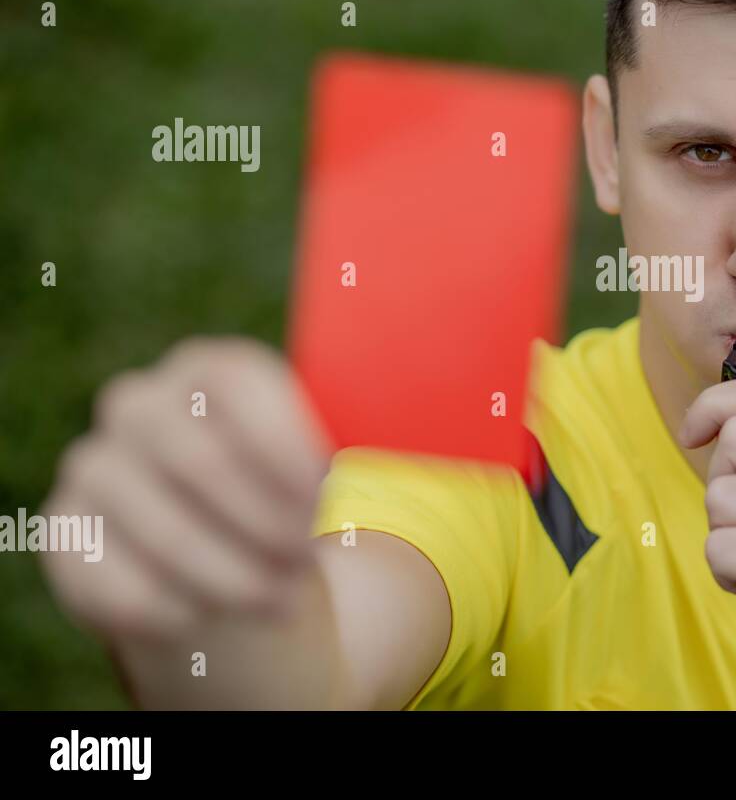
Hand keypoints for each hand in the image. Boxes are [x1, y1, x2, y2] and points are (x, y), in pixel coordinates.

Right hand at [41, 337, 333, 644]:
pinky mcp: (68, 533)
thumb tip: (415, 423)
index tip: (327, 494)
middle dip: (266, 521)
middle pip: (200, 459)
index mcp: (209, 368)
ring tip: (283, 598)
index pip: (238, 385)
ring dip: (234, 574)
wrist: (228, 554)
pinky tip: (212, 618)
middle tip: (307, 557)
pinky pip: (115, 580)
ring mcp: (94, 465)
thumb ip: (348, 439)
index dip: (286, 446)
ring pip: (161, 527)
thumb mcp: (321, 460)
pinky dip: (175, 608)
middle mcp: (140, 405)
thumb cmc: (286, 496)